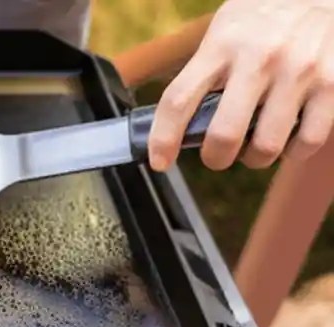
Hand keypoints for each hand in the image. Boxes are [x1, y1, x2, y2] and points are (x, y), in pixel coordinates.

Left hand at [147, 0, 333, 171]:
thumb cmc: (266, 16)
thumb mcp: (226, 30)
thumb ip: (206, 70)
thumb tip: (183, 122)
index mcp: (222, 45)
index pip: (178, 100)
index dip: (163, 139)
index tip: (160, 160)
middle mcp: (259, 58)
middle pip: (223, 134)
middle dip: (215, 157)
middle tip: (217, 155)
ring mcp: (298, 71)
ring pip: (266, 146)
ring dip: (255, 159)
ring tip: (255, 148)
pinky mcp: (332, 83)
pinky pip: (308, 140)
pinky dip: (294, 152)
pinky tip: (289, 141)